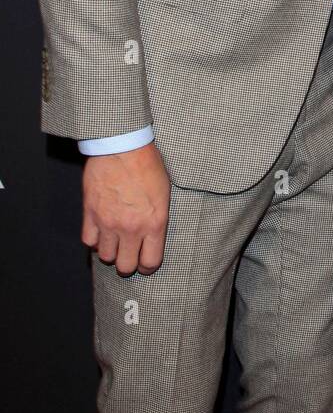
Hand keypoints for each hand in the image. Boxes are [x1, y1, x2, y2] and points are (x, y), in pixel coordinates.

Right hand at [81, 141, 170, 276]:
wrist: (123, 146)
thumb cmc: (148, 164)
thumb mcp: (164, 193)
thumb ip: (157, 218)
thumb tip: (152, 235)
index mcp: (154, 223)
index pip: (150, 262)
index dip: (147, 266)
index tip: (145, 262)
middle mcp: (131, 228)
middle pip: (125, 266)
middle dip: (128, 263)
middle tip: (128, 255)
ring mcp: (109, 223)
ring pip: (105, 256)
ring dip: (110, 251)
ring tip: (114, 241)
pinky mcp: (91, 214)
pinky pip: (89, 241)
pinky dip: (94, 240)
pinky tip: (100, 231)